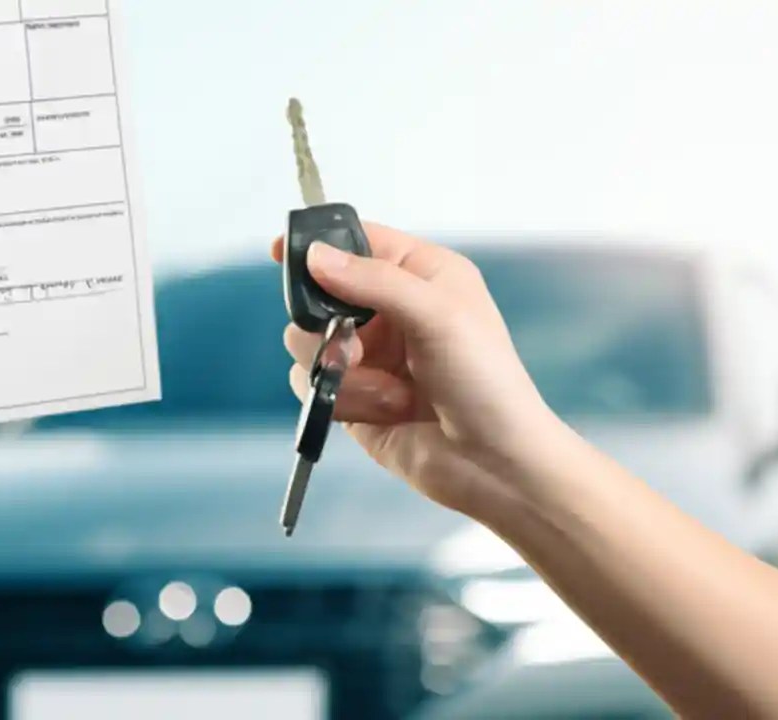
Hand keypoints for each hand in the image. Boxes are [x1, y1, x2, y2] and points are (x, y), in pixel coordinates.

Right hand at [273, 224, 568, 519]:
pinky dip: (344, 400)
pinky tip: (385, 412)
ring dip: (342, 370)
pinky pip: (313, 385)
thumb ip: (374, 281)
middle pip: (318, 294)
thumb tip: (317, 256)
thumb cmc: (487, 382)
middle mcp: (390, 310)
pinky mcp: (354, 397)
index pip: (357, 241)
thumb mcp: (439, 315)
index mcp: (420, 274)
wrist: (494, 464)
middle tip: (351, 344)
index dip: (320, 244)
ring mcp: (369, 355)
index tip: (283, 252)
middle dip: (326, 323)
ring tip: (388, 390)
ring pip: (306, 343)